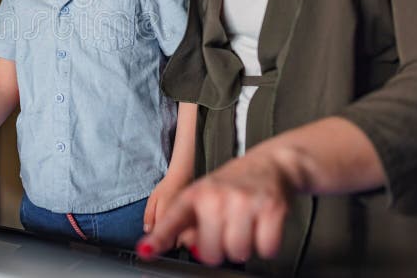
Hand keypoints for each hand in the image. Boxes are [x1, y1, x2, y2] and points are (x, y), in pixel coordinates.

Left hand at [137, 149, 296, 265]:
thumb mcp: (204, 195)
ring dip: (244, 247)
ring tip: (244, 227)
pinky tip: (261, 228)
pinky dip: (266, 245)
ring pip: (238, 252)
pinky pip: (265, 248)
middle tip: (226, 231)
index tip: (146, 251)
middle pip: (210, 252)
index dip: (159, 238)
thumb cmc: (232, 185)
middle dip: (220, 249)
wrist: (269, 164)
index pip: (173, 219)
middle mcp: (216, 197)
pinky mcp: (270, 208)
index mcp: (195, 194)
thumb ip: (190, 222)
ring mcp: (243, 201)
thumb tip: (187, 246)